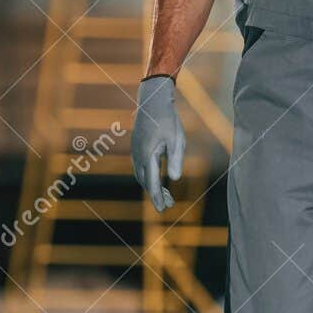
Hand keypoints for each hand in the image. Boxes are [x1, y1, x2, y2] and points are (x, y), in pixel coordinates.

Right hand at [132, 75, 185, 210]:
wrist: (152, 101)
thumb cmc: (167, 120)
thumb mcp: (176, 140)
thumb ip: (176, 159)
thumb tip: (174, 180)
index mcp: (148, 156)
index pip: (151, 183)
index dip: (157, 198)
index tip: (163, 210)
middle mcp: (138, 156)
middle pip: (145, 182)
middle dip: (155, 194)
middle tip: (168, 205)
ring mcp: (135, 151)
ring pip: (141, 175)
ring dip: (151, 186)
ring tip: (165, 195)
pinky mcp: (136, 147)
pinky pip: (140, 167)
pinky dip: (148, 177)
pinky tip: (156, 178)